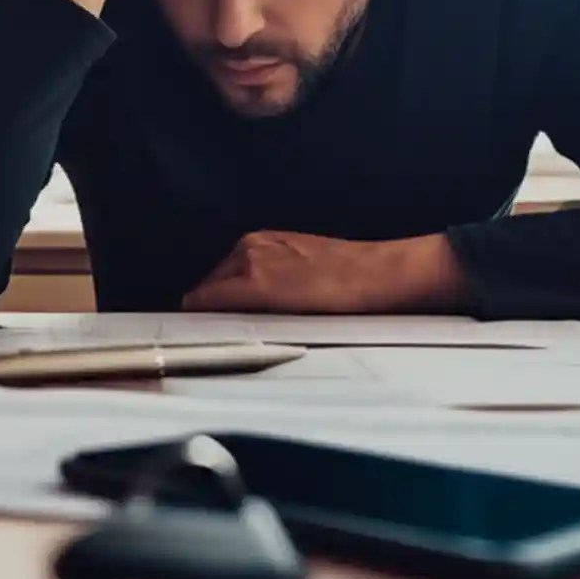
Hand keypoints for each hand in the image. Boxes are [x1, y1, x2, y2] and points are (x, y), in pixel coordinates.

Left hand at [182, 231, 470, 314]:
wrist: (372, 274)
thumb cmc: (347, 274)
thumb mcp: (301, 264)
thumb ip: (274, 274)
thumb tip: (259, 300)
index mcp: (260, 241)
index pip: (221, 274)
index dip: (217, 299)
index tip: (218, 319)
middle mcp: (247, 247)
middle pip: (211, 284)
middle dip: (215, 307)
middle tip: (225, 332)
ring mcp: (247, 264)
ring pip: (209, 294)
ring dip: (214, 314)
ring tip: (225, 337)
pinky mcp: (252, 286)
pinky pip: (210, 303)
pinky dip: (207, 318)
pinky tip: (212, 334)